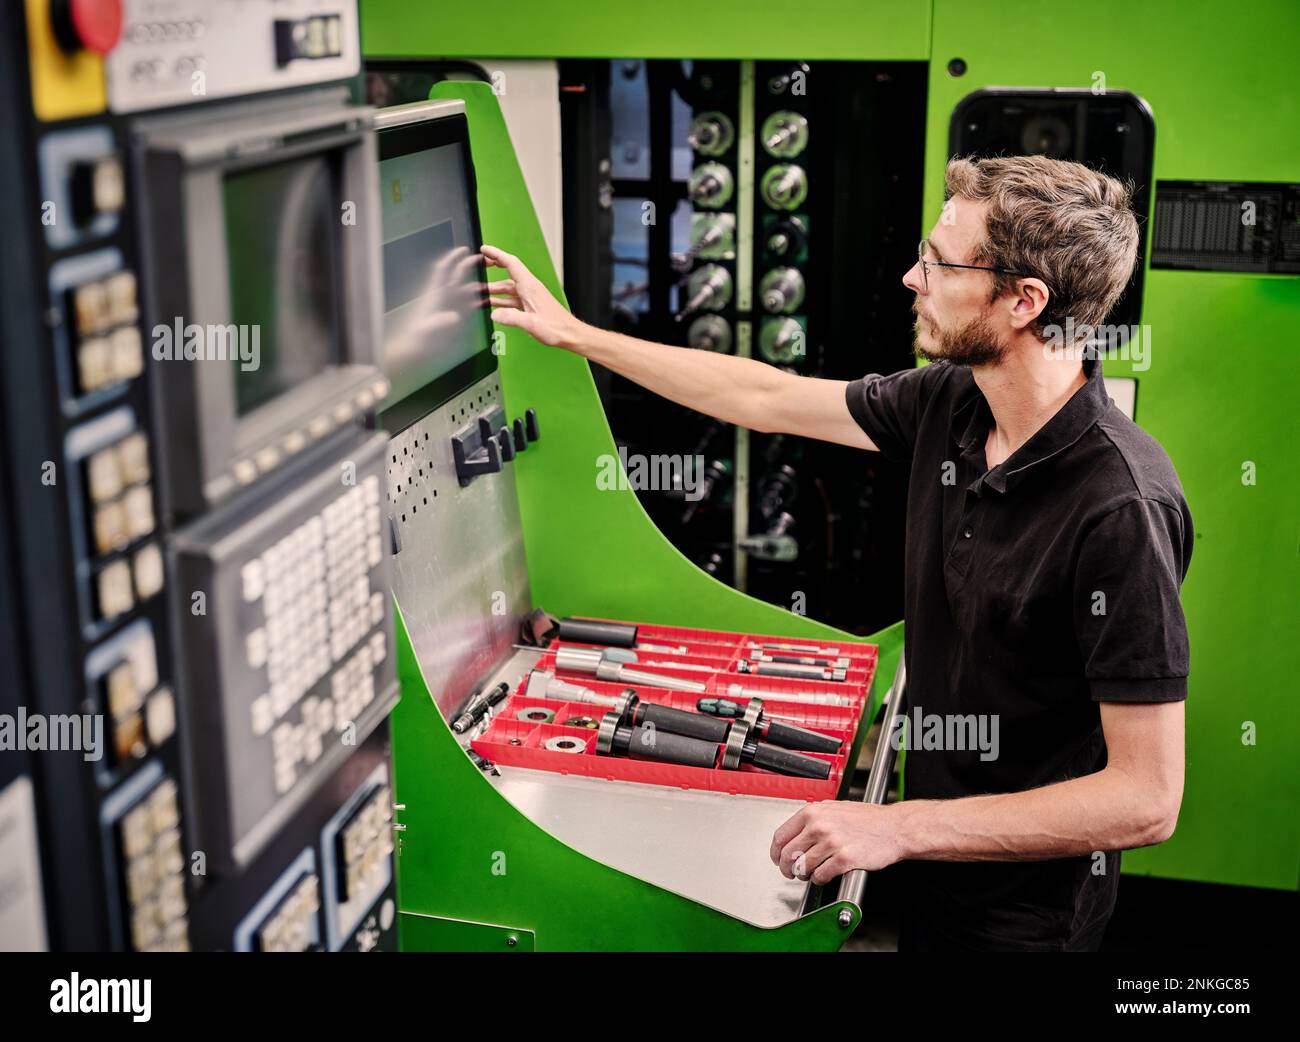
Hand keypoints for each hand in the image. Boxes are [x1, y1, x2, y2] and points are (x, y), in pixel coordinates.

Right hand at [480, 244, 584, 349]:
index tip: (484, 249)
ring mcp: (530, 296)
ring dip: (494, 288)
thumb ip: (511, 318)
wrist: (570, 334)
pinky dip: (500, 300)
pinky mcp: (530, 306)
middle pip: (508, 272)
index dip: (496, 254)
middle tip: (478, 266)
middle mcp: (529, 288)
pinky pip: (511, 299)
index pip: (511, 263)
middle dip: (493, 266)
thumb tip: (494, 314)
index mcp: (530, 287)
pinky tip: (492, 305)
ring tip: (478, 291)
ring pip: (508, 288)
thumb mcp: (532, 324)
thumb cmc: (557, 328)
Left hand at [770, 801, 908, 883]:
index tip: (777, 859)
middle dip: (786, 867)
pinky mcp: (844, 859)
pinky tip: (825, 875)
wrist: (894, 827)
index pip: (781, 836)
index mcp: (813, 812)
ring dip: (804, 874)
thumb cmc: (868, 818)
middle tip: (791, 872)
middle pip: (787, 854)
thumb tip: (794, 835)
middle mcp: (819, 826)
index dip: (776, 852)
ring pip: (802, 867)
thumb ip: (813, 819)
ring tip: (811, 873)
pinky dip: (819, 879)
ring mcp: (831, 843)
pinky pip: (820, 876)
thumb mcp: (834, 809)